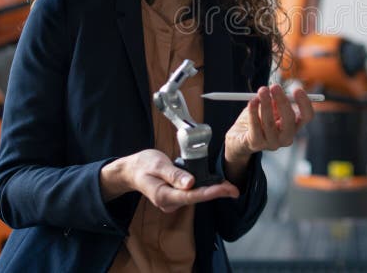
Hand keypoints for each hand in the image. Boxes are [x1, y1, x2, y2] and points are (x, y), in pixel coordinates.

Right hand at [100, 149, 238, 212]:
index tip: (225, 189)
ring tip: (230, 187)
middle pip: (197, 198)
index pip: (191, 196)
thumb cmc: (143, 165)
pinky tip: (217, 185)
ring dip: (213, 191)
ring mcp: (173, 201)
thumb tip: (190, 183)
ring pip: (197, 196)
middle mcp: (169, 202)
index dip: (210, 192)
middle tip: (234, 189)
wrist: (132, 170)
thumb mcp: (157, 165)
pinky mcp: (176, 196)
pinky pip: (193, 193)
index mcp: (163, 196)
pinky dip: (205, 188)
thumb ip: (173, 174)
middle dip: (216, 192)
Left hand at [224, 84, 314, 163]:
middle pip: (289, 119)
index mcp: (294, 125)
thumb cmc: (259, 118)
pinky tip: (252, 101)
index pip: (307, 116)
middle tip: (274, 87)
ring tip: (261, 91)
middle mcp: (286, 137)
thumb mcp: (270, 107)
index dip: (304, 103)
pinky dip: (253, 112)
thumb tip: (277, 89)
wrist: (241, 136)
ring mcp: (271, 143)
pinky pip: (255, 126)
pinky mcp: (256, 144)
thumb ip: (275, 100)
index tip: (297, 89)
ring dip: (265, 104)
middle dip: (282, 101)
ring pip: (270, 123)